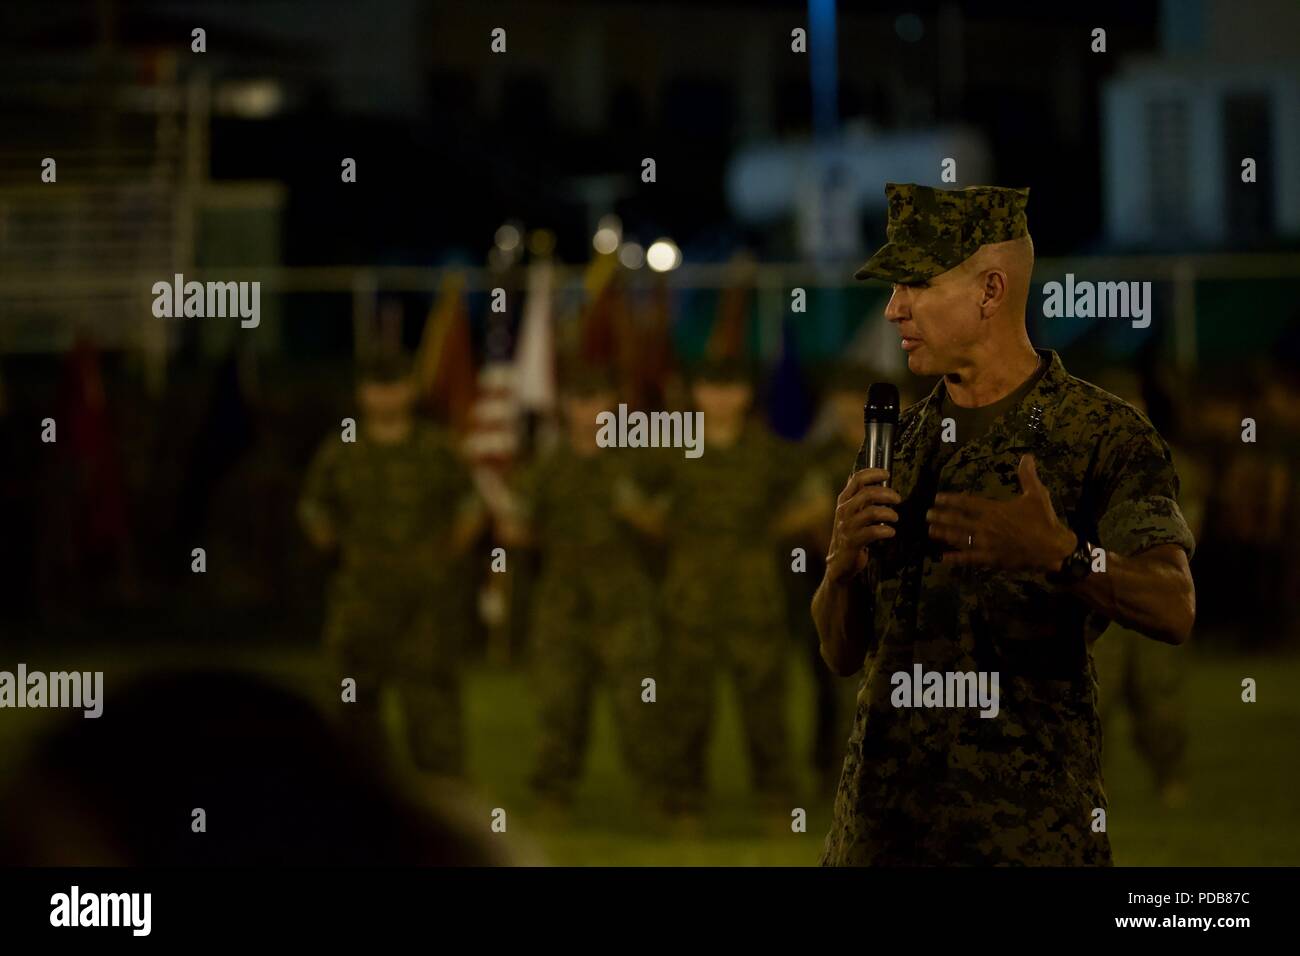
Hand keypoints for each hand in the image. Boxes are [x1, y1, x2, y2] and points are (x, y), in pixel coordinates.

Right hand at [826, 467, 900, 582]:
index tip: (886, 474)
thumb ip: (857, 496)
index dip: (873, 473)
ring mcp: (847, 526)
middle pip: (867, 493)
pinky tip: (891, 532)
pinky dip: (886, 530)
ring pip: (871, 512)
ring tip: (895, 517)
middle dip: (887, 493)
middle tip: (897, 499)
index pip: (857, 479)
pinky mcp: (853, 541)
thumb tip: (867, 478)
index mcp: (843, 501)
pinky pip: (873, 532)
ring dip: (889, 513)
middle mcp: (844, 511)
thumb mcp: (850, 513)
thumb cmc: (850, 535)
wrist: (840, 563)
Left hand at [927, 454, 1075, 571]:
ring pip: (960, 538)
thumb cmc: (1044, 520)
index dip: (950, 500)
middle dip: (941, 517)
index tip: (937, 498)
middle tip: (927, 514)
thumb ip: (1028, 476)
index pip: (967, 503)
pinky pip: (970, 559)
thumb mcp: (1037, 494)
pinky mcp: (991, 559)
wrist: (1054, 548)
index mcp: (995, 510)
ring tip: (930, 531)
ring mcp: (987, 544)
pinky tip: (944, 558)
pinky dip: (956, 558)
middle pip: (958, 521)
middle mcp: (987, 526)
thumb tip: (1027, 456)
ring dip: (944, 534)